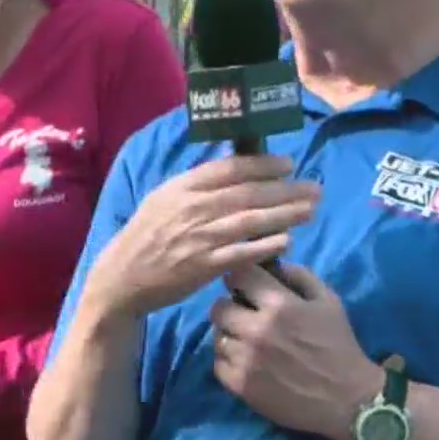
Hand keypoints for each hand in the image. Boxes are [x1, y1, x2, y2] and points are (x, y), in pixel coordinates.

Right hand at [85, 155, 317, 317]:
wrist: (124, 275)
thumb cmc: (148, 234)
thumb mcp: (165, 198)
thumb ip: (197, 184)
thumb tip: (234, 166)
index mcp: (183, 187)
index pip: (230, 168)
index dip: (262, 164)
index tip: (288, 164)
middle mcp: (192, 208)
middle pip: (247, 193)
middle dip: (285, 189)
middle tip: (314, 188)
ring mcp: (198, 237)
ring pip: (249, 221)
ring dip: (284, 214)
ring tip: (310, 210)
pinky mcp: (203, 266)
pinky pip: (240, 253)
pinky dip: (265, 245)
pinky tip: (287, 240)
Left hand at [210, 263, 381, 439]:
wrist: (347, 400)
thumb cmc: (339, 346)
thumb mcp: (329, 302)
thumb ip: (299, 276)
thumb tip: (271, 263)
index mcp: (279, 305)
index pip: (238, 275)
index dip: (240, 277)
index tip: (246, 284)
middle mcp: (256, 329)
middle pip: (218, 306)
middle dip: (231, 306)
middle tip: (244, 315)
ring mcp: (245, 359)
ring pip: (217, 335)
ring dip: (230, 334)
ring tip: (247, 340)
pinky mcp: (240, 385)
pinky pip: (218, 362)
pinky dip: (228, 359)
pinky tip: (247, 361)